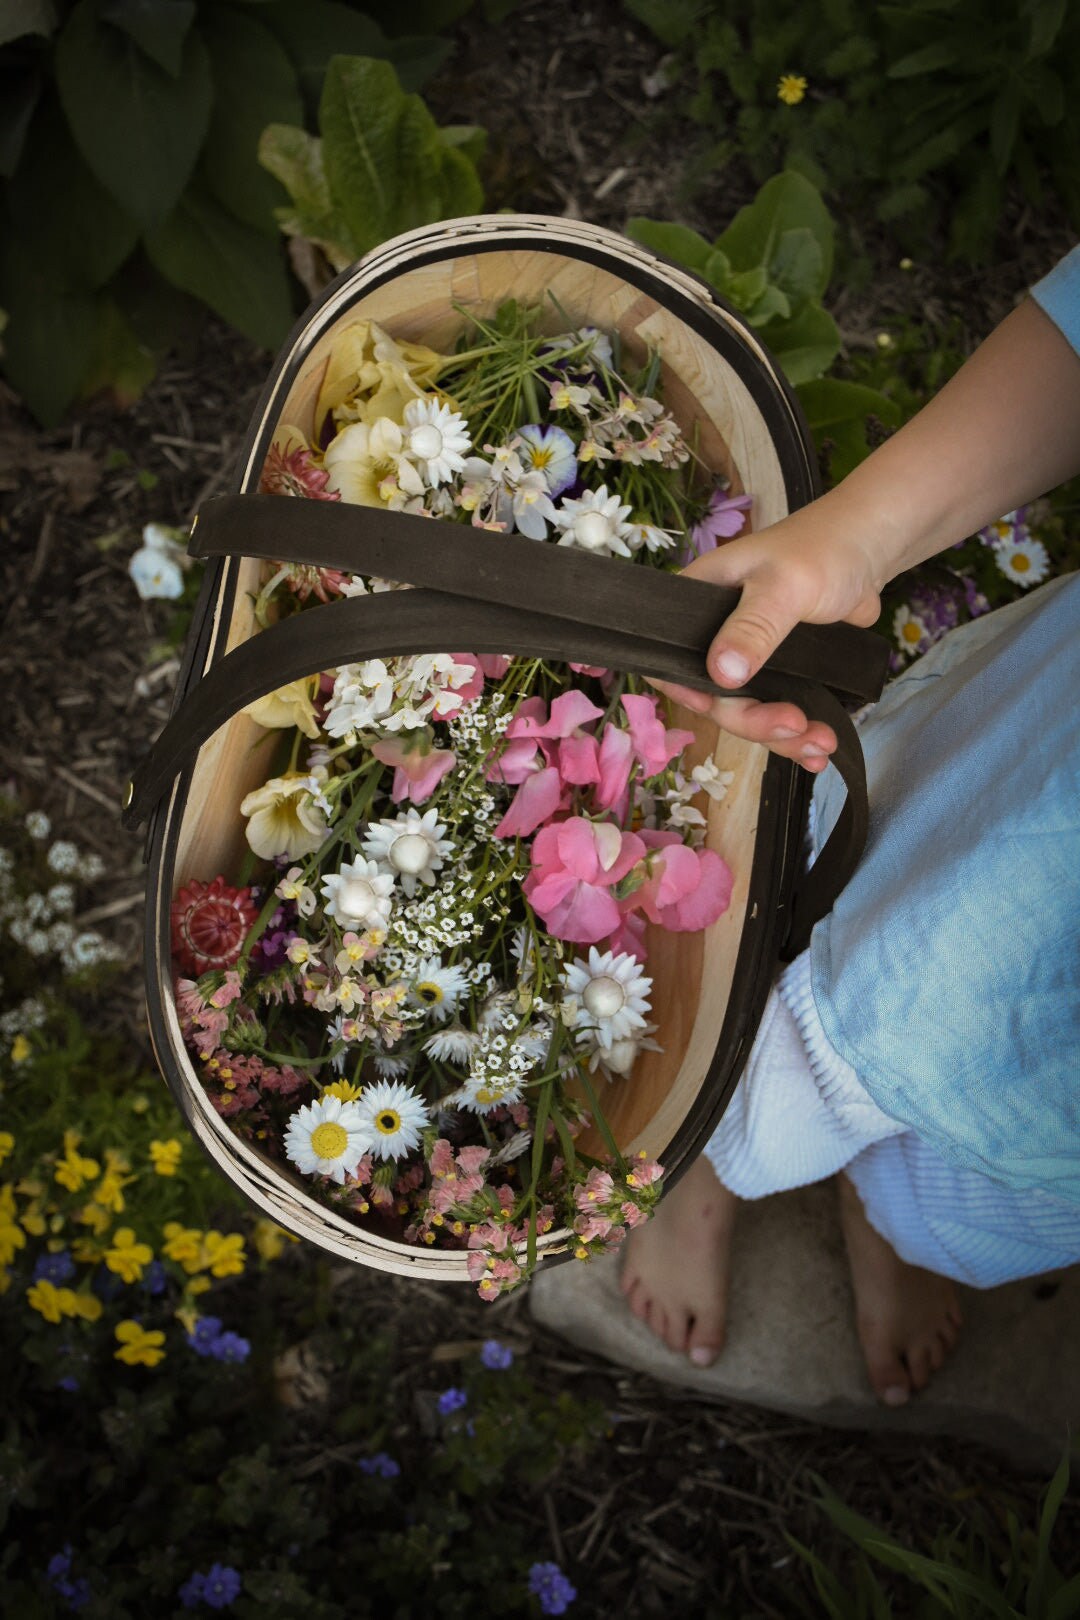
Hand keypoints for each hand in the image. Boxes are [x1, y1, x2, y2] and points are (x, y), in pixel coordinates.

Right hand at [654, 511, 881, 771]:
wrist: (874, 546)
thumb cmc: (823, 550)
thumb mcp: (785, 585)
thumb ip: (753, 628)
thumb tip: (720, 674)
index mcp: (699, 602)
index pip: (671, 657)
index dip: (686, 689)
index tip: (720, 710)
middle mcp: (718, 632)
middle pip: (717, 696)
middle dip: (755, 720)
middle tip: (794, 724)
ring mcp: (750, 654)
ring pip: (749, 710)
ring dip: (782, 736)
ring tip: (820, 745)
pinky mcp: (783, 669)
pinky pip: (779, 709)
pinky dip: (797, 735)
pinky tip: (818, 751)